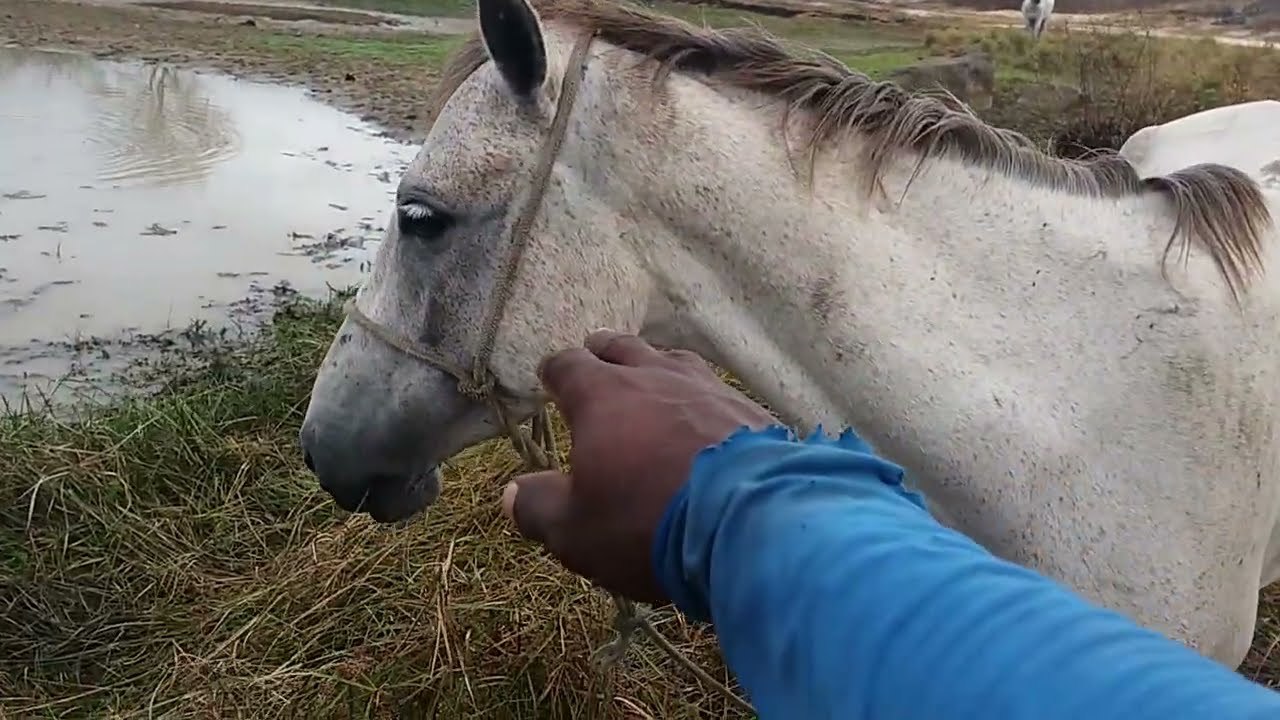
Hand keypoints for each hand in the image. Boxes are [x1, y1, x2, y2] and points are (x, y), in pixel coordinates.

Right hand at [502, 330, 776, 603]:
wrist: (753, 521)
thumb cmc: (646, 524)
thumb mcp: (577, 532)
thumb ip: (540, 508)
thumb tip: (512, 493)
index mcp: (601, 396)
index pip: (567, 365)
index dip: (555, 370)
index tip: (549, 376)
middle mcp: (652, 377)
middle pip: (622, 347)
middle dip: (604, 352)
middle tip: (596, 356)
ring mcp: (707, 387)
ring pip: (673, 359)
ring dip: (656, 365)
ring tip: (652, 374)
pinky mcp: (750, 409)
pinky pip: (716, 389)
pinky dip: (702, 396)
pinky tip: (707, 411)